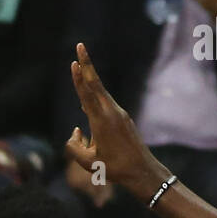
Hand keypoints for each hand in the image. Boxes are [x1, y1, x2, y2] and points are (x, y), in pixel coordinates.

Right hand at [65, 42, 169, 200]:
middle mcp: (111, 112)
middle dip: (87, 64)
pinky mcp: (122, 119)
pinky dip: (94, 96)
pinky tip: (86, 99)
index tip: (74, 62)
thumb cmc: (114, 168)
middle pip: (96, 84)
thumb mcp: (87, 162)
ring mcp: (119, 114)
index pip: (87, 94)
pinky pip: (104, 103)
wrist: (142, 171)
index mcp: (102, 121)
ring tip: (80, 64)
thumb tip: (76, 131)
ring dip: (89, 78)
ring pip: (100, 92)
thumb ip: (74, 145)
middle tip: (80, 46)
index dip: (79, 78)